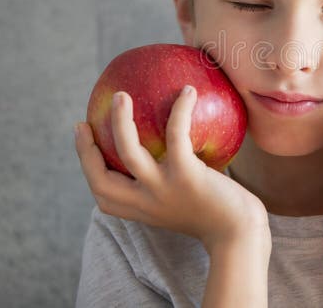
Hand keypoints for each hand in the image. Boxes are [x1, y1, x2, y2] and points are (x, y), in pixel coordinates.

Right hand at [74, 86, 268, 250]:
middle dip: (85, 151)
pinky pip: (175, 135)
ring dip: (120, 122)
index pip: (102, 194)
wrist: (240, 233)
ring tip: (122, 96)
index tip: (83, 139)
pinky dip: (180, 110)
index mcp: (141, 210)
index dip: (88, 166)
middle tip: (82, 122)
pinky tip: (188, 91)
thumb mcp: (182, 202)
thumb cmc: (216, 213)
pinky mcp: (186, 176)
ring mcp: (163, 189)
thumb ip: (168, 186)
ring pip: (129, 152)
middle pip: (101, 179)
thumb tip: (169, 147)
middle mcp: (146, 203)